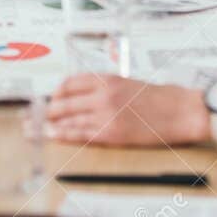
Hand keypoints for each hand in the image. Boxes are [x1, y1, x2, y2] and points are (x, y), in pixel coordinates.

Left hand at [45, 73, 207, 146]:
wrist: (180, 112)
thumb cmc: (159, 99)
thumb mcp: (128, 84)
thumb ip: (105, 89)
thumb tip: (81, 98)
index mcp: (107, 79)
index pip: (69, 83)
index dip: (56, 93)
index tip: (51, 99)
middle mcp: (103, 94)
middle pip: (63, 102)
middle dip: (47, 111)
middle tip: (37, 117)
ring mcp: (106, 114)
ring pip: (68, 119)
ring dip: (49, 126)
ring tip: (36, 130)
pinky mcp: (111, 133)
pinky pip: (80, 134)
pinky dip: (63, 136)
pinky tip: (54, 137)